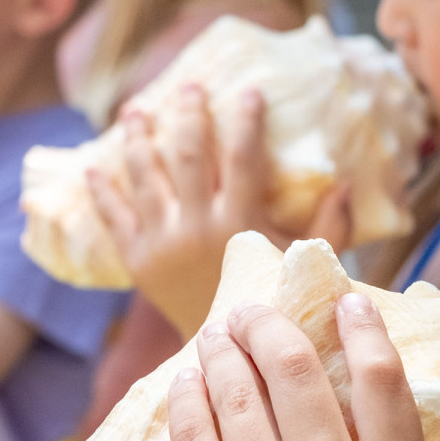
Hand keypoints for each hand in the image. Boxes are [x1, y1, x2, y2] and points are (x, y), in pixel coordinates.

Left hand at [87, 86, 351, 336]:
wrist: (224, 353)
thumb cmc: (269, 302)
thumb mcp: (302, 264)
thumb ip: (330, 227)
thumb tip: (347, 182)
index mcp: (238, 224)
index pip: (241, 156)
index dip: (246, 120)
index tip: (250, 91)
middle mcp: (196, 227)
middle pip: (186, 155)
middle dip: (187, 116)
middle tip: (188, 87)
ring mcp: (161, 243)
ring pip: (144, 178)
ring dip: (137, 140)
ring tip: (134, 111)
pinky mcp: (138, 261)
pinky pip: (115, 218)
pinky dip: (102, 192)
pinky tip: (93, 168)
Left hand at [168, 295, 439, 440]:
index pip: (381, 379)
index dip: (362, 328)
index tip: (347, 303)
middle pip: (293, 368)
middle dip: (269, 324)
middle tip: (257, 310)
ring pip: (237, 388)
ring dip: (224, 346)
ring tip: (221, 330)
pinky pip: (194, 428)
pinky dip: (189, 391)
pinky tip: (191, 376)